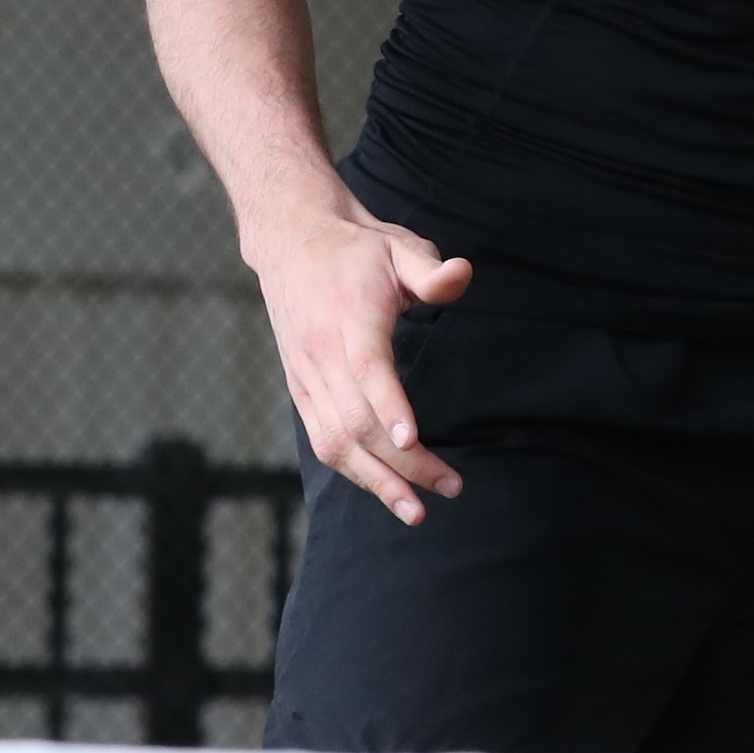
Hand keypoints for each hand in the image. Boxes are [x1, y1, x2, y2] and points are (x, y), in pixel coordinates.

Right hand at [254, 200, 473, 520]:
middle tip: (450, 488)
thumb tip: (462, 275)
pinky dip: (353, 471)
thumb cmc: (357, 249)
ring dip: (375, 482)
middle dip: (401, 464)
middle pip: (355, 421)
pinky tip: (386, 488)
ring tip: (416, 511)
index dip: (388, 407)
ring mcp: (306, 377)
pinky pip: (322, 441)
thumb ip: (431, 270)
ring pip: (333, 442)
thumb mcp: (398, 246)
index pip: (366, 368)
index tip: (411, 441)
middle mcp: (321, 354)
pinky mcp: (300, 390)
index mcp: (349, 317)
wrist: (290, 241)